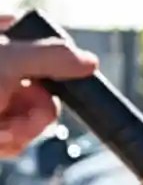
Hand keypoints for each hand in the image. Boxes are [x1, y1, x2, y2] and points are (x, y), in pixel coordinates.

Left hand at [0, 14, 97, 156]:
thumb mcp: (7, 60)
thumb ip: (53, 57)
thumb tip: (92, 62)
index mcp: (2, 41)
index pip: (44, 46)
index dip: (56, 67)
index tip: (53, 79)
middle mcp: (2, 69)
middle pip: (46, 91)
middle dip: (34, 112)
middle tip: (11, 114)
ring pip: (35, 118)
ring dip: (20, 131)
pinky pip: (18, 139)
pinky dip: (9, 143)